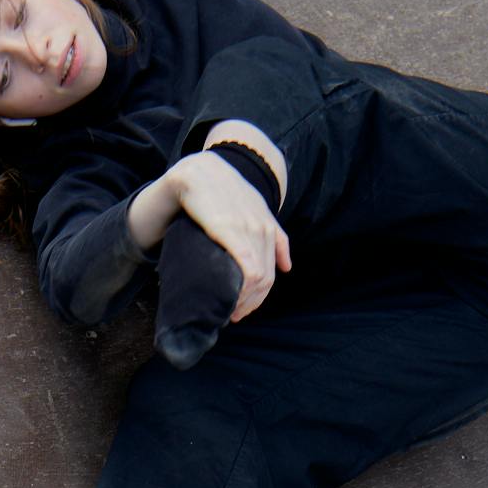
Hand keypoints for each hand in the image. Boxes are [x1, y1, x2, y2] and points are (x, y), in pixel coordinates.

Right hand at [170, 152, 291, 320]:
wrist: (200, 171)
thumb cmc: (222, 193)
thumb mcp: (254, 210)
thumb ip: (274, 236)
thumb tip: (288, 267)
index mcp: (267, 227)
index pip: (271, 273)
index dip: (258, 297)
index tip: (241, 309)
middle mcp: (262, 229)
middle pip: (265, 279)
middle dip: (251, 303)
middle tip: (233, 315)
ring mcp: (249, 230)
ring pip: (258, 277)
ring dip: (244, 300)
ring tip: (229, 310)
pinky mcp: (231, 230)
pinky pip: (247, 267)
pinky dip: (241, 288)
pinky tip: (228, 297)